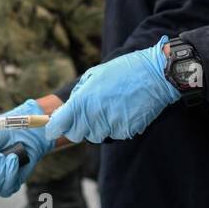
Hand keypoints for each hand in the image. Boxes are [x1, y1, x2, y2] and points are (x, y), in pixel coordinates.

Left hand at [44, 36, 179, 143]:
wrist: (155, 75)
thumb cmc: (124, 71)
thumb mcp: (94, 74)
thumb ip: (78, 93)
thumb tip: (66, 109)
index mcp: (83, 100)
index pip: (59, 124)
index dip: (55, 128)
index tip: (53, 128)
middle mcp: (94, 115)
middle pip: (76, 135)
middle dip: (78, 127)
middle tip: (88, 115)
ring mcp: (110, 125)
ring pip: (96, 136)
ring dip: (99, 127)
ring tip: (111, 108)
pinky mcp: (126, 131)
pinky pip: (114, 135)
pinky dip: (116, 127)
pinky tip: (124, 111)